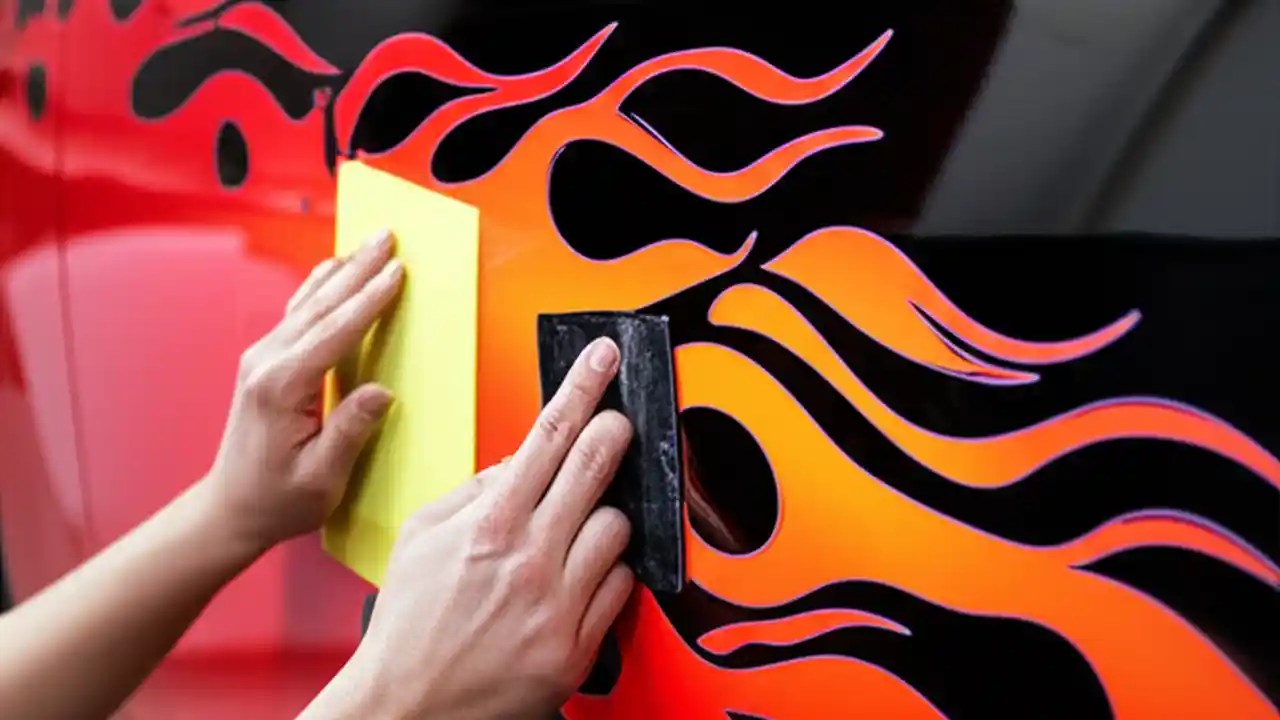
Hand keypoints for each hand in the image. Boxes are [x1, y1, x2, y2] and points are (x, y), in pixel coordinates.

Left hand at [205, 230, 403, 550]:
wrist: (231, 508)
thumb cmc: (278, 499)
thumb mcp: (321, 477)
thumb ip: (350, 432)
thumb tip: (382, 392)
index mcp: (281, 387)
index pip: (335, 332)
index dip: (369, 300)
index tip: (397, 272)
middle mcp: (266, 363)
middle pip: (321, 305)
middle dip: (358, 269)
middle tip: (388, 237)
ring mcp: (261, 359)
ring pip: (308, 303)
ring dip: (342, 271)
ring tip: (369, 243)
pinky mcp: (264, 363)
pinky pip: (298, 314)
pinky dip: (321, 288)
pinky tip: (334, 271)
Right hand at [312, 337, 635, 719]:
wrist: (407, 706)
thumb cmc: (411, 623)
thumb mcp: (420, 535)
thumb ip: (475, 490)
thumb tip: (520, 460)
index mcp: (489, 523)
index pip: (550, 433)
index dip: (585, 386)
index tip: (605, 359)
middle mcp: (530, 558)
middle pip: (599, 465)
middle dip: (616, 431)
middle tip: (618, 424)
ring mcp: (559, 603)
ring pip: (619, 526)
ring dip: (607, 515)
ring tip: (580, 525)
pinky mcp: (578, 644)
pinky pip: (622, 586)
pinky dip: (610, 571)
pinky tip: (581, 573)